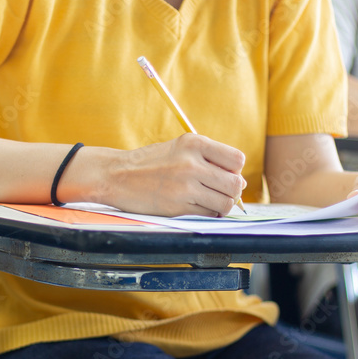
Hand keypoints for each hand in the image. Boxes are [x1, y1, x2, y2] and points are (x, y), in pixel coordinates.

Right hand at [102, 133, 245, 216]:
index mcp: (194, 143)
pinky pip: (208, 215)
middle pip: (235, 184)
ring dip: (222, 206)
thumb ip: (209, 158)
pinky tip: (196, 206)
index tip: (225, 174)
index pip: (237, 160)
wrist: (117, 175)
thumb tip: (240, 182)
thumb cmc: (151, 162)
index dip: (235, 170)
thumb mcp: (180, 147)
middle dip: (232, 191)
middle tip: (220, 192)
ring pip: (225, 203)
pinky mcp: (178, 207)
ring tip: (208, 201)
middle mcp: (191, 163)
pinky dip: (208, 214)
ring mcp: (185, 187)